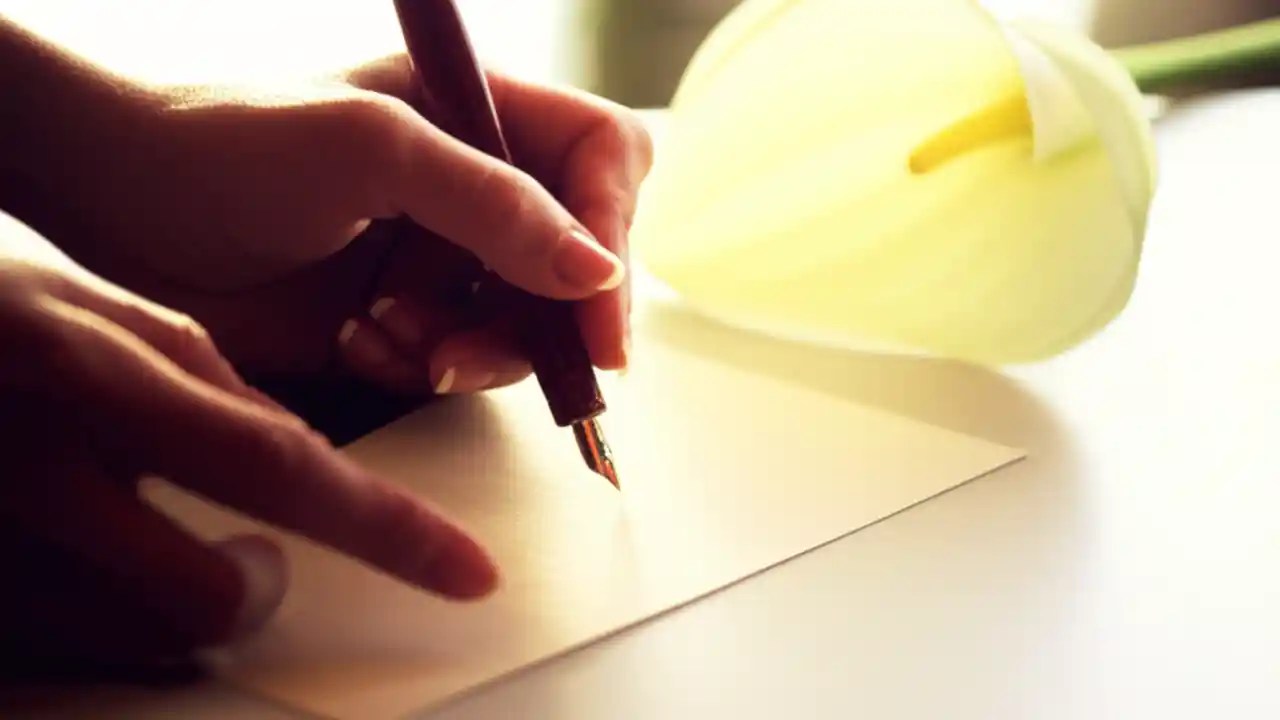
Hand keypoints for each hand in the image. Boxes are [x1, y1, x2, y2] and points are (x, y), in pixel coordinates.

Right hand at [0, 210, 496, 666]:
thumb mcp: (93, 311)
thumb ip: (196, 381)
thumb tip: (288, 456)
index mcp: (98, 371)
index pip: (290, 468)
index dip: (394, 533)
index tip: (469, 575)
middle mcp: (38, 455)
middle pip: (207, 596)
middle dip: (250, 592)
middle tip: (257, 570)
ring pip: (136, 639)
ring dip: (166, 604)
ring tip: (132, 534)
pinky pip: (61, 647)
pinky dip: (93, 613)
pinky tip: (69, 551)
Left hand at [32, 56, 651, 395]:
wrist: (117, 205)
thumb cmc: (229, 143)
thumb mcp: (373, 153)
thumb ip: (494, 206)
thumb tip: (599, 272)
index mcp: (481, 111)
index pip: (601, 157)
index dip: (614, 228)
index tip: (599, 314)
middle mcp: (476, 183)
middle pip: (578, 255)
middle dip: (547, 315)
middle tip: (503, 358)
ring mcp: (445, 255)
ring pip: (525, 323)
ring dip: (476, 349)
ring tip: (396, 338)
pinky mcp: (409, 316)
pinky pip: (462, 360)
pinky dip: (424, 365)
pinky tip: (364, 340)